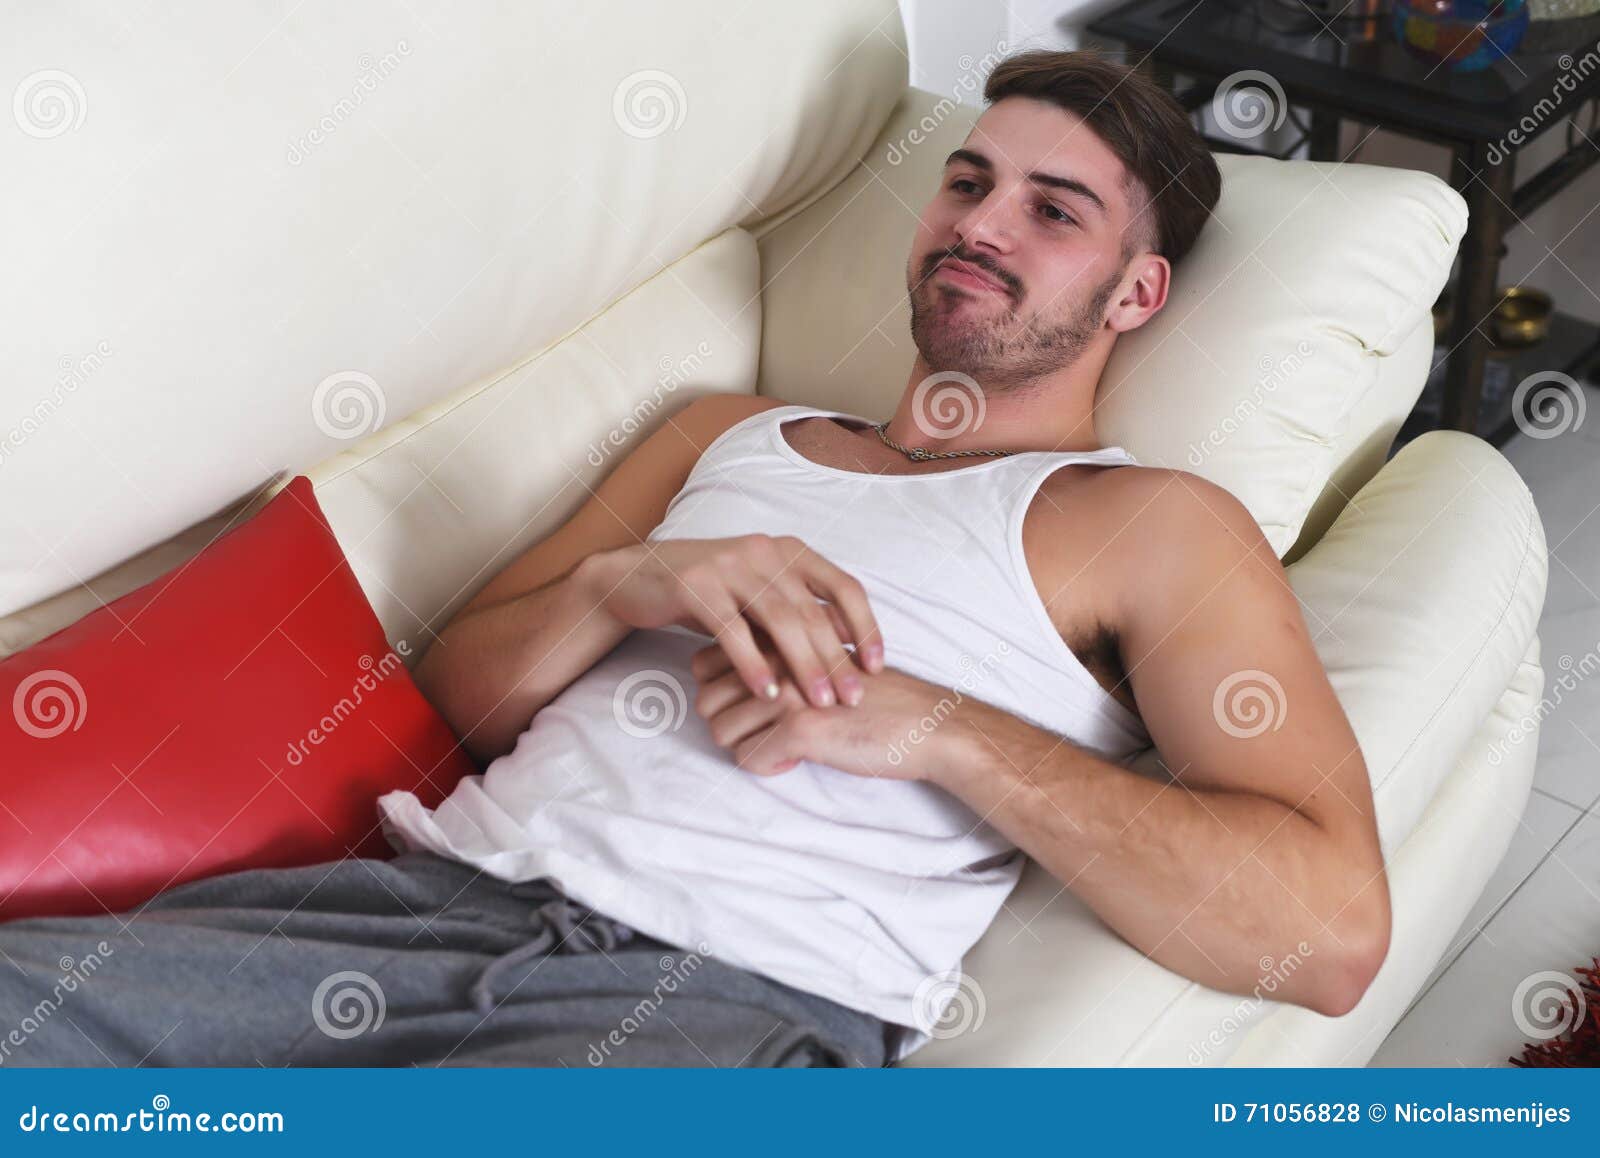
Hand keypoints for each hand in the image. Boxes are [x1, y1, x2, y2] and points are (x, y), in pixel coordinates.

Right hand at [587, 534, 882, 708]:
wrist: (637, 579)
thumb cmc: (710, 594)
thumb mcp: (761, 597)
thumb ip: (800, 612)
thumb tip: (850, 643)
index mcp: (788, 550)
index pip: (843, 586)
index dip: (866, 626)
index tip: (877, 667)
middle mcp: (764, 551)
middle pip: (813, 609)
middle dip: (836, 658)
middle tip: (853, 698)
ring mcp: (728, 565)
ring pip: (779, 619)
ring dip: (803, 664)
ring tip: (819, 703)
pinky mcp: (694, 584)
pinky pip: (732, 630)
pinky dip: (753, 664)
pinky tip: (767, 692)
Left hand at [690, 635, 964, 780]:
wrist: (928, 725)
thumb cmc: (881, 699)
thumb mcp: (826, 663)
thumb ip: (785, 660)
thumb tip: (738, 678)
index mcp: (783, 638)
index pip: (706, 664)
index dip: (723, 693)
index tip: (756, 708)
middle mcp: (780, 658)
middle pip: (706, 699)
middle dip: (729, 724)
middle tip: (766, 733)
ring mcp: (789, 691)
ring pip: (721, 730)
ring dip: (747, 747)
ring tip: (784, 747)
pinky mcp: (801, 727)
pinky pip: (748, 758)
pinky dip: (768, 767)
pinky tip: (799, 761)